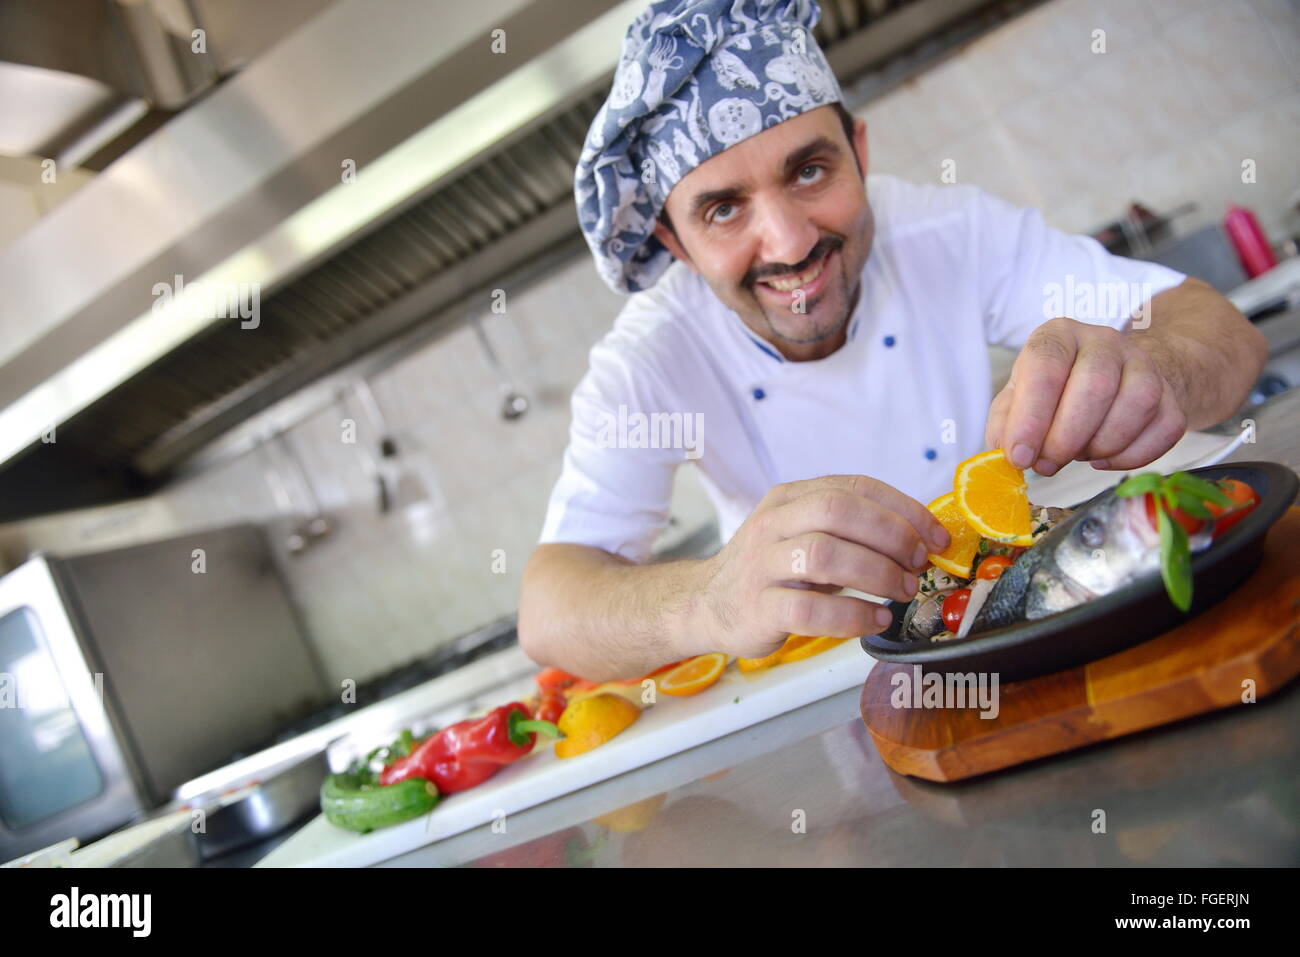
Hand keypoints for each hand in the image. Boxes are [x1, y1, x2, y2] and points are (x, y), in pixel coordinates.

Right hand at [693, 475, 950, 658]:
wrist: (707, 603)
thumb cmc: (772, 570)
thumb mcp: (804, 534)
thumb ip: (851, 530)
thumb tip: (922, 538)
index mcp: (791, 497)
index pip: (855, 487)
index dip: (903, 509)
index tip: (936, 536)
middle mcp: (773, 523)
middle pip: (838, 512)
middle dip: (891, 536)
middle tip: (919, 564)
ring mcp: (761, 565)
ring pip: (824, 556)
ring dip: (876, 573)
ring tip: (903, 591)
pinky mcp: (757, 608)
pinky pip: (809, 609)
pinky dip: (852, 615)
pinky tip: (875, 620)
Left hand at [984, 317, 1186, 475]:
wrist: (1113, 380)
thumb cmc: (1055, 391)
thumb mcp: (1018, 398)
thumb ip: (1006, 423)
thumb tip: (1008, 453)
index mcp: (1058, 335)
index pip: (1046, 367)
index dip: (1030, 418)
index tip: (1020, 456)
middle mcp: (1104, 341)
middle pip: (1095, 386)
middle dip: (1066, 438)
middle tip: (1048, 464)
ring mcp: (1143, 364)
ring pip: (1138, 403)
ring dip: (1103, 445)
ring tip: (1079, 455)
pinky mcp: (1170, 394)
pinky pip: (1165, 427)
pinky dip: (1133, 455)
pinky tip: (1105, 459)